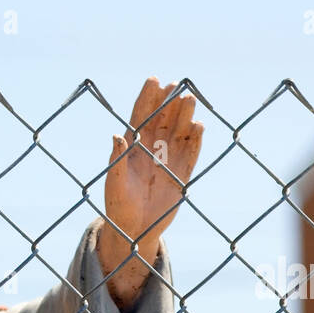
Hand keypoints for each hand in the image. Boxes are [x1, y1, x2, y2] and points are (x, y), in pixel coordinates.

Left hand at [98, 78, 203, 304]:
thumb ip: (117, 160)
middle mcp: (152, 149)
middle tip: (176, 85)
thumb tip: (117, 135)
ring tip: (189, 99)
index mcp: (133, 148)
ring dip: (184, 115)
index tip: (154, 80)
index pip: (141, 116)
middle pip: (163, 119)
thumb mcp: (114, 183)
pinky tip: (199, 126)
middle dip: (169, 102)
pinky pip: (191, 153)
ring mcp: (169, 160)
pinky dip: (195, 140)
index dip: (147, 98)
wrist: (134, 232)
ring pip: (179, 132)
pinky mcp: (182, 174)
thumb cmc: (117, 206)